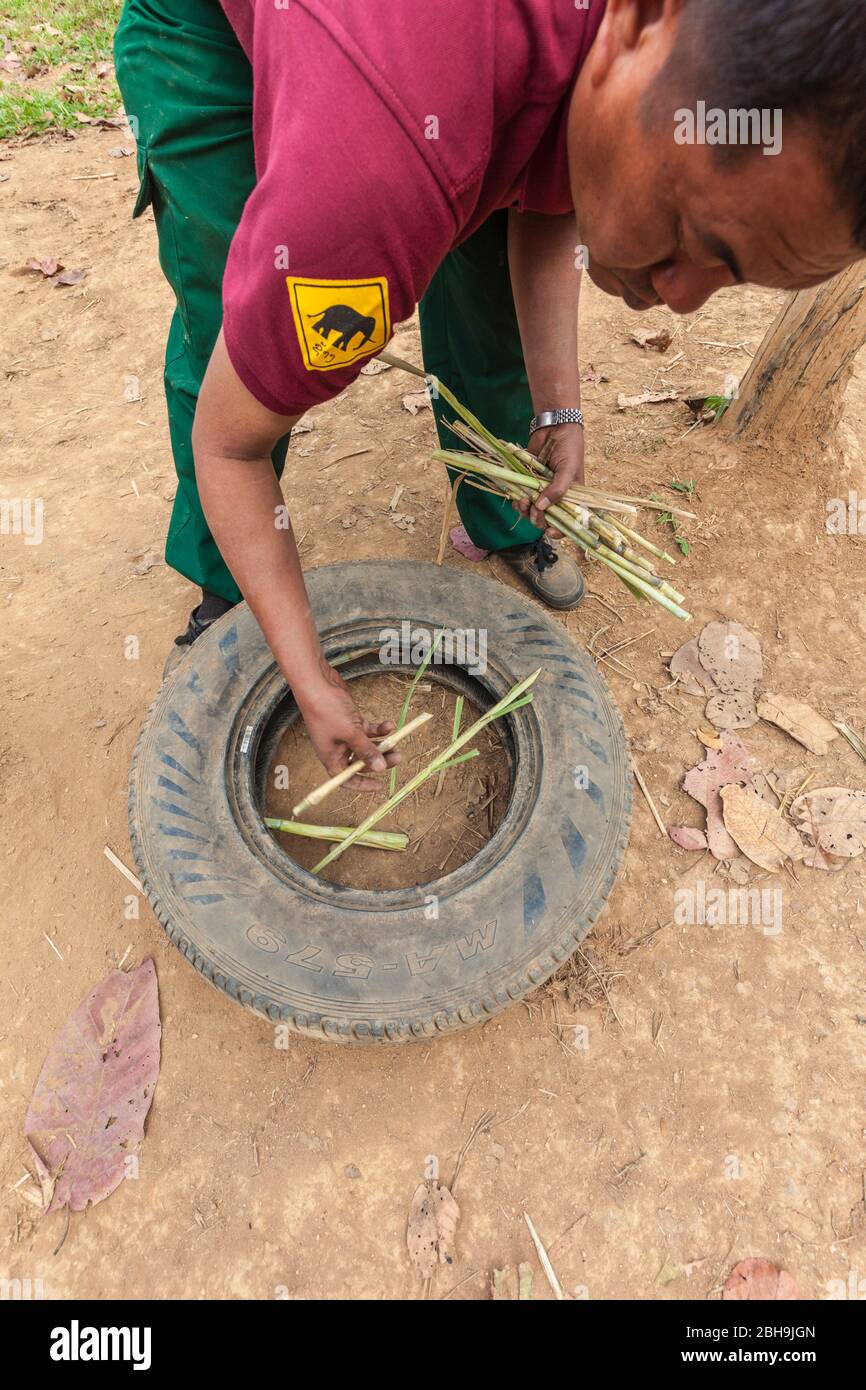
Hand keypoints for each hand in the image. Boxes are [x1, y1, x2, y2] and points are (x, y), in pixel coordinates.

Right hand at [297, 661, 399, 789]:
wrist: (317, 683)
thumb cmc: (327, 711)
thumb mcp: (350, 734)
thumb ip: (366, 751)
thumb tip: (381, 769)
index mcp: (331, 758)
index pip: (346, 779)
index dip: (362, 784)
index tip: (379, 785)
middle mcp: (337, 749)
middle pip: (360, 762)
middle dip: (379, 760)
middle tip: (397, 757)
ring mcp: (344, 734)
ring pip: (367, 745)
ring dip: (382, 745)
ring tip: (397, 742)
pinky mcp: (350, 721)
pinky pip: (368, 730)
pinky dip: (379, 729)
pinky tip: (389, 725)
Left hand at [513, 423, 584, 535]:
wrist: (554, 426)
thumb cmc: (568, 448)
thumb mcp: (568, 469)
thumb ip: (557, 489)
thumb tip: (541, 507)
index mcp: (571, 497)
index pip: (566, 522)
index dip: (558, 530)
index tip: (548, 531)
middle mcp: (556, 497)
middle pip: (545, 520)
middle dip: (538, 518)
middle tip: (534, 508)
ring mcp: (541, 491)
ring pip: (531, 512)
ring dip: (525, 511)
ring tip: (522, 501)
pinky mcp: (528, 483)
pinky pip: (521, 500)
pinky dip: (517, 503)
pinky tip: (516, 498)